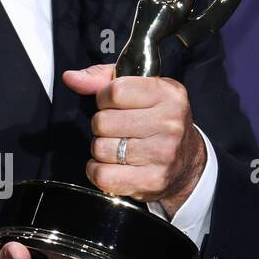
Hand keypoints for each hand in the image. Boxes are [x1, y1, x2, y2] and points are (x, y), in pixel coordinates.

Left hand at [63, 63, 204, 216]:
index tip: (112, 104)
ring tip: (117, 147)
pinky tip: (111, 165)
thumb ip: (103, 79)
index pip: (115, 91)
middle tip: (116, 129)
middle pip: (103, 122)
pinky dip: (98, 171)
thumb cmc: (157, 120)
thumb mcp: (139, 89)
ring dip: (101, 149)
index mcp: (168, 94)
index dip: (104, 98)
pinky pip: (103, 175)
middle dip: (101, 126)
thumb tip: (70, 78)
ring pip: (100, 148)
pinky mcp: (152, 180)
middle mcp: (169, 123)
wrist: (187, 162)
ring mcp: (162, 154)